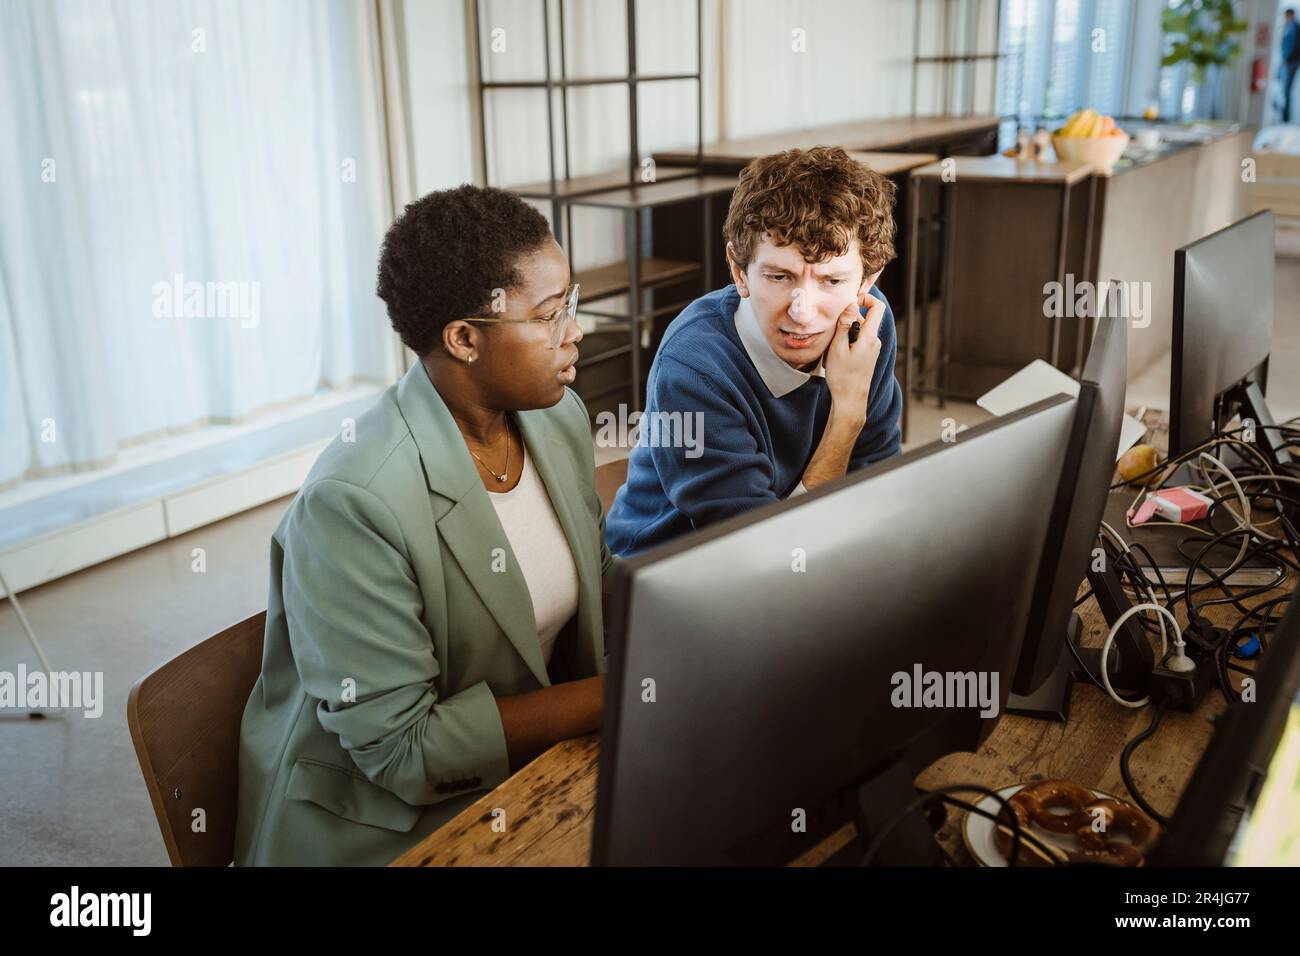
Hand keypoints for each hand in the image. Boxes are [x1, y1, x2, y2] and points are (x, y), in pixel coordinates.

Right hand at [823, 287, 884, 423]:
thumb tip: (852, 305)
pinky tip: (836, 354)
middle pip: (865, 319)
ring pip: (860, 331)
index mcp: (870, 337)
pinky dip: (848, 341)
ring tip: (832, 345)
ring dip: (846, 332)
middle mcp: (875, 341)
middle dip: (849, 318)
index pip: (877, 307)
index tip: (850, 301)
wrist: (850, 401)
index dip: (865, 298)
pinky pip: (859, 341)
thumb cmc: (842, 376)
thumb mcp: (838, 348)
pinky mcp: (868, 357)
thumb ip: (844, 325)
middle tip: (833, 327)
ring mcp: (873, 350)